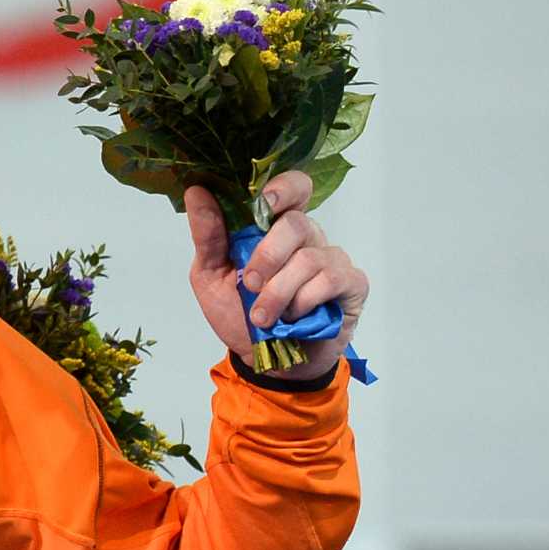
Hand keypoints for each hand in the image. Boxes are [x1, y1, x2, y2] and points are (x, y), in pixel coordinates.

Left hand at [184, 172, 367, 378]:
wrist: (264, 361)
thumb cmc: (239, 313)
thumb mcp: (211, 276)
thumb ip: (208, 236)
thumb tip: (197, 192)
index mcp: (274, 228)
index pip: (292, 189)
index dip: (283, 188)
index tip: (263, 203)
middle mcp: (307, 237)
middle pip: (297, 222)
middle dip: (267, 256)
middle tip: (248, 285)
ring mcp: (332, 259)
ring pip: (309, 258)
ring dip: (278, 292)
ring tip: (262, 317)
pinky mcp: (351, 284)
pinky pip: (331, 280)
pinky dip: (304, 301)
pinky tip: (294, 318)